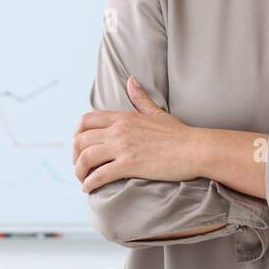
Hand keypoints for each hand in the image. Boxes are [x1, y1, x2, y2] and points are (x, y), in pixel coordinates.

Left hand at [73, 76, 201, 191]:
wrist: (195, 149)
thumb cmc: (179, 133)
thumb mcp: (156, 112)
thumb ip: (140, 98)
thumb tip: (131, 80)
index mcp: (123, 117)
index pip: (87, 120)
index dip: (77, 134)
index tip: (79, 146)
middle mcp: (119, 130)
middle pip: (80, 140)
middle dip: (74, 155)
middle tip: (80, 166)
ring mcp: (123, 147)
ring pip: (85, 157)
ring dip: (79, 171)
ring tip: (83, 179)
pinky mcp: (129, 165)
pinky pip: (100, 175)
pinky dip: (90, 183)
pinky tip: (89, 188)